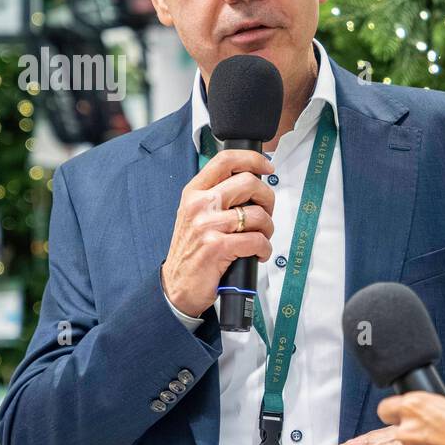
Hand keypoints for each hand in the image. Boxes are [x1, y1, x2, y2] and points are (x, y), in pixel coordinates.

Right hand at [160, 149, 276, 316]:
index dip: (253, 159)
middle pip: (249, 183)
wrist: (177, 286)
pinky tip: (257, 254)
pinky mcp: (217, 246)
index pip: (226, 160)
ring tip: (259, 239)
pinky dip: (264, 249)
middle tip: (265, 215)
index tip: (267, 166)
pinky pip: (257, 240)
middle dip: (267, 200)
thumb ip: (219, 196)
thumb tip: (253, 184)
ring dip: (267, 230)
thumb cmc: (193, 250)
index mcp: (194, 192)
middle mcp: (199, 204)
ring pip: (257, 215)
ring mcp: (207, 225)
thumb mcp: (197, 215)